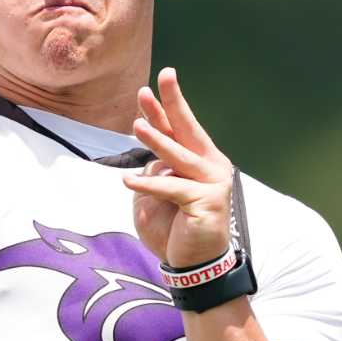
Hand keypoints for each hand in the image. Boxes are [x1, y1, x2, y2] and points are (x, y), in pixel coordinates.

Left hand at [124, 68, 235, 271]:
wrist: (196, 265)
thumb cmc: (176, 228)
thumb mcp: (158, 195)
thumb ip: (157, 172)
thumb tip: (150, 159)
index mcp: (202, 160)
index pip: (182, 126)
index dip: (171, 102)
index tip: (165, 75)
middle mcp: (211, 166)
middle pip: (186, 130)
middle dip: (169, 105)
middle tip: (151, 85)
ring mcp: (212, 183)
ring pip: (177, 156)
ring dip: (156, 140)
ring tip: (136, 126)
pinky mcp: (206, 201)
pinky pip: (171, 187)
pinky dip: (149, 185)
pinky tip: (129, 181)